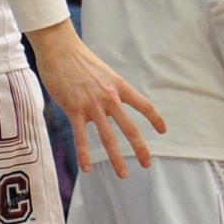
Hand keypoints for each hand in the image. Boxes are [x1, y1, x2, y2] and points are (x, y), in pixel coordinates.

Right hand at [30, 25, 166, 178]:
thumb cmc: (79, 59)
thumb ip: (108, 89)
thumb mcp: (102, 72)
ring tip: (123, 174)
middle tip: (147, 164)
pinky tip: (88, 169)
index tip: (163, 130)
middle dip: (140, 148)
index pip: (144, 105)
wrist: (60, 49)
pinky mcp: (74, 110)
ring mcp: (92, 105)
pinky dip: (85, 155)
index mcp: (119, 86)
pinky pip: (81, 137)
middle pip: (130, 128)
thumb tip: (110, 104)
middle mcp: (110, 98)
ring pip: (108, 137)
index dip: (155, 118)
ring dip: (116, 158)